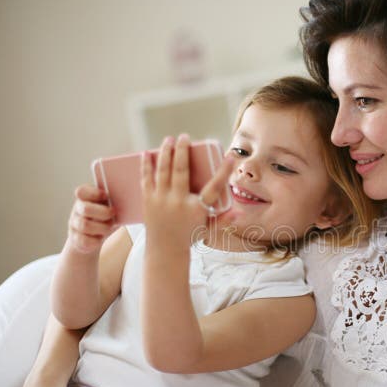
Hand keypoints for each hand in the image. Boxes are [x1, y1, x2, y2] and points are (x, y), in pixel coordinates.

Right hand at [66, 184, 116, 253]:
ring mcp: (74, 224)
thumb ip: (114, 200)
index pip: (81, 191)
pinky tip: (100, 238)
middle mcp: (77, 209)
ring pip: (85, 226)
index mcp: (85, 197)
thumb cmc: (107, 217)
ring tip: (109, 227)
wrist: (95, 236)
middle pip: (86, 209)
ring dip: (102, 228)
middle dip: (104, 213)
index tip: (106, 196)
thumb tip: (128, 198)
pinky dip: (96, 241)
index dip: (94, 194)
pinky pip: (85, 241)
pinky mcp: (75, 239)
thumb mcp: (110, 206)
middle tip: (113, 214)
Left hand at [141, 134, 232, 248]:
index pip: (213, 187)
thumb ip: (224, 218)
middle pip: (181, 170)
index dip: (223, 172)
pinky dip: (146, 164)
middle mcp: (179, 202)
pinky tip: (147, 153)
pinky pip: (146, 178)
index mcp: (197, 209)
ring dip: (165, 152)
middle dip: (183, 150)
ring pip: (163, 170)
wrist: (165, 250)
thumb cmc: (189, 236)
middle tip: (185, 136)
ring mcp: (161, 200)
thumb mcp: (209, 228)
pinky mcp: (148, 200)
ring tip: (168, 140)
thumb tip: (240, 212)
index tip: (229, 157)